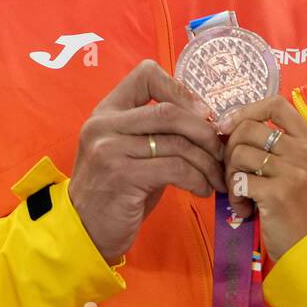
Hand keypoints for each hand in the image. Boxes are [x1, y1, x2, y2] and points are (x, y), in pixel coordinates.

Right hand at [70, 60, 224, 262]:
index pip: (146, 75)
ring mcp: (110, 149)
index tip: (203, 114)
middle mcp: (104, 124)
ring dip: (206, 162)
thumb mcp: (131, 152)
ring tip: (216, 177)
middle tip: (221, 151)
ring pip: (176, 142)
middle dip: (204, 132)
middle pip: (169, 111)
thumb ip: (158, 133)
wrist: (84, 232)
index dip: (180, 89)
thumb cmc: (116, 192)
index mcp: (107, 110)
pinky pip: (174, 169)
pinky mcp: (121, 176)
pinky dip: (197, 179)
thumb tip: (208, 122)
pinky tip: (202, 189)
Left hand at [220, 96, 306, 260]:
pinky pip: (239, 181)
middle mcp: (306, 151)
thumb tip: (229, 125)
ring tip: (241, 194)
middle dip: (230, 150)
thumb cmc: (298, 207)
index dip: (246, 111)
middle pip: (248, 128)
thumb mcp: (298, 168)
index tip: (228, 127)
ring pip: (239, 153)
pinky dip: (235, 196)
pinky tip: (245, 208)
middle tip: (234, 173)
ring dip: (230, 176)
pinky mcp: (278, 193)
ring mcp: (293, 171)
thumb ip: (275, 145)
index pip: (275, 103)